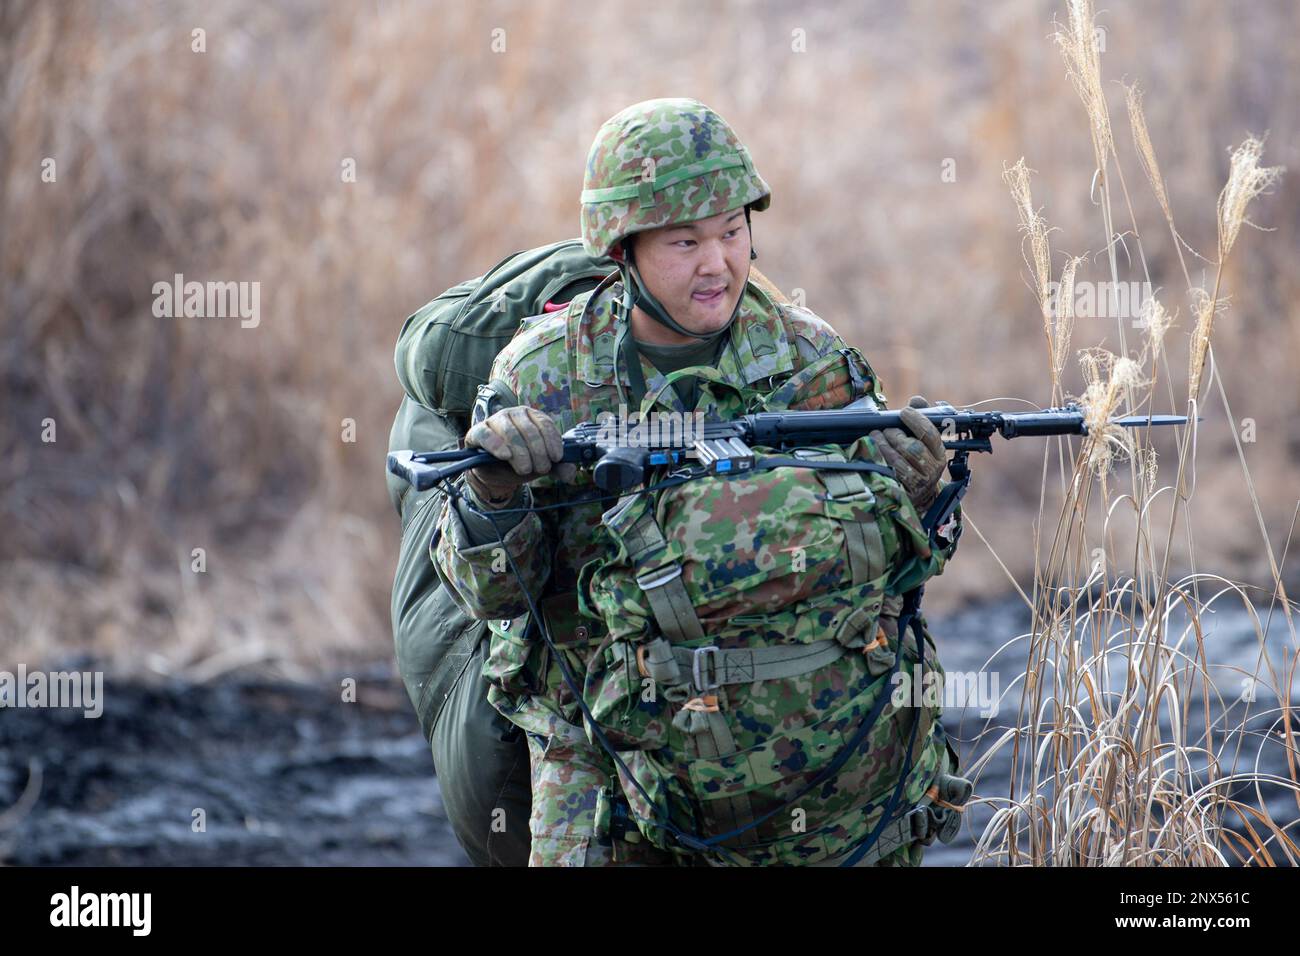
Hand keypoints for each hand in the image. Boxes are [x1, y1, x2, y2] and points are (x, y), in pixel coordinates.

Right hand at [463, 406, 574, 508]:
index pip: (545, 423)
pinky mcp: (478, 432)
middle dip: (538, 452)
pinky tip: (505, 456)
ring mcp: (495, 421)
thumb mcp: (540, 465)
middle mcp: (514, 414)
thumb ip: (557, 468)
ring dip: (521, 453)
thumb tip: (571, 473)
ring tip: (524, 469)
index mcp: (532, 417)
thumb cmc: (519, 462)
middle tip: (541, 469)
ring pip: (510, 432)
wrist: (495, 473)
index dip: (553, 441)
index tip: (556, 457)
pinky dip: (497, 445)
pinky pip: (486, 434)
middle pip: (529, 430)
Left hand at [870, 395, 947, 514]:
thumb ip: (920, 418)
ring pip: (899, 460)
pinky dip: (879, 458)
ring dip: (884, 445)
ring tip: (876, 436)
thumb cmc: (917, 460)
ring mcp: (918, 482)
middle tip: (886, 429)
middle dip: (896, 435)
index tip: (904, 412)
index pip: (930, 434)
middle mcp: (932, 469)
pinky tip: (873, 450)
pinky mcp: (904, 492)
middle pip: (913, 448)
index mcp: (939, 453)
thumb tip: (916, 401)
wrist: (919, 495)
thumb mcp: (922, 441)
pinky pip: (889, 473)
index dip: (916, 420)